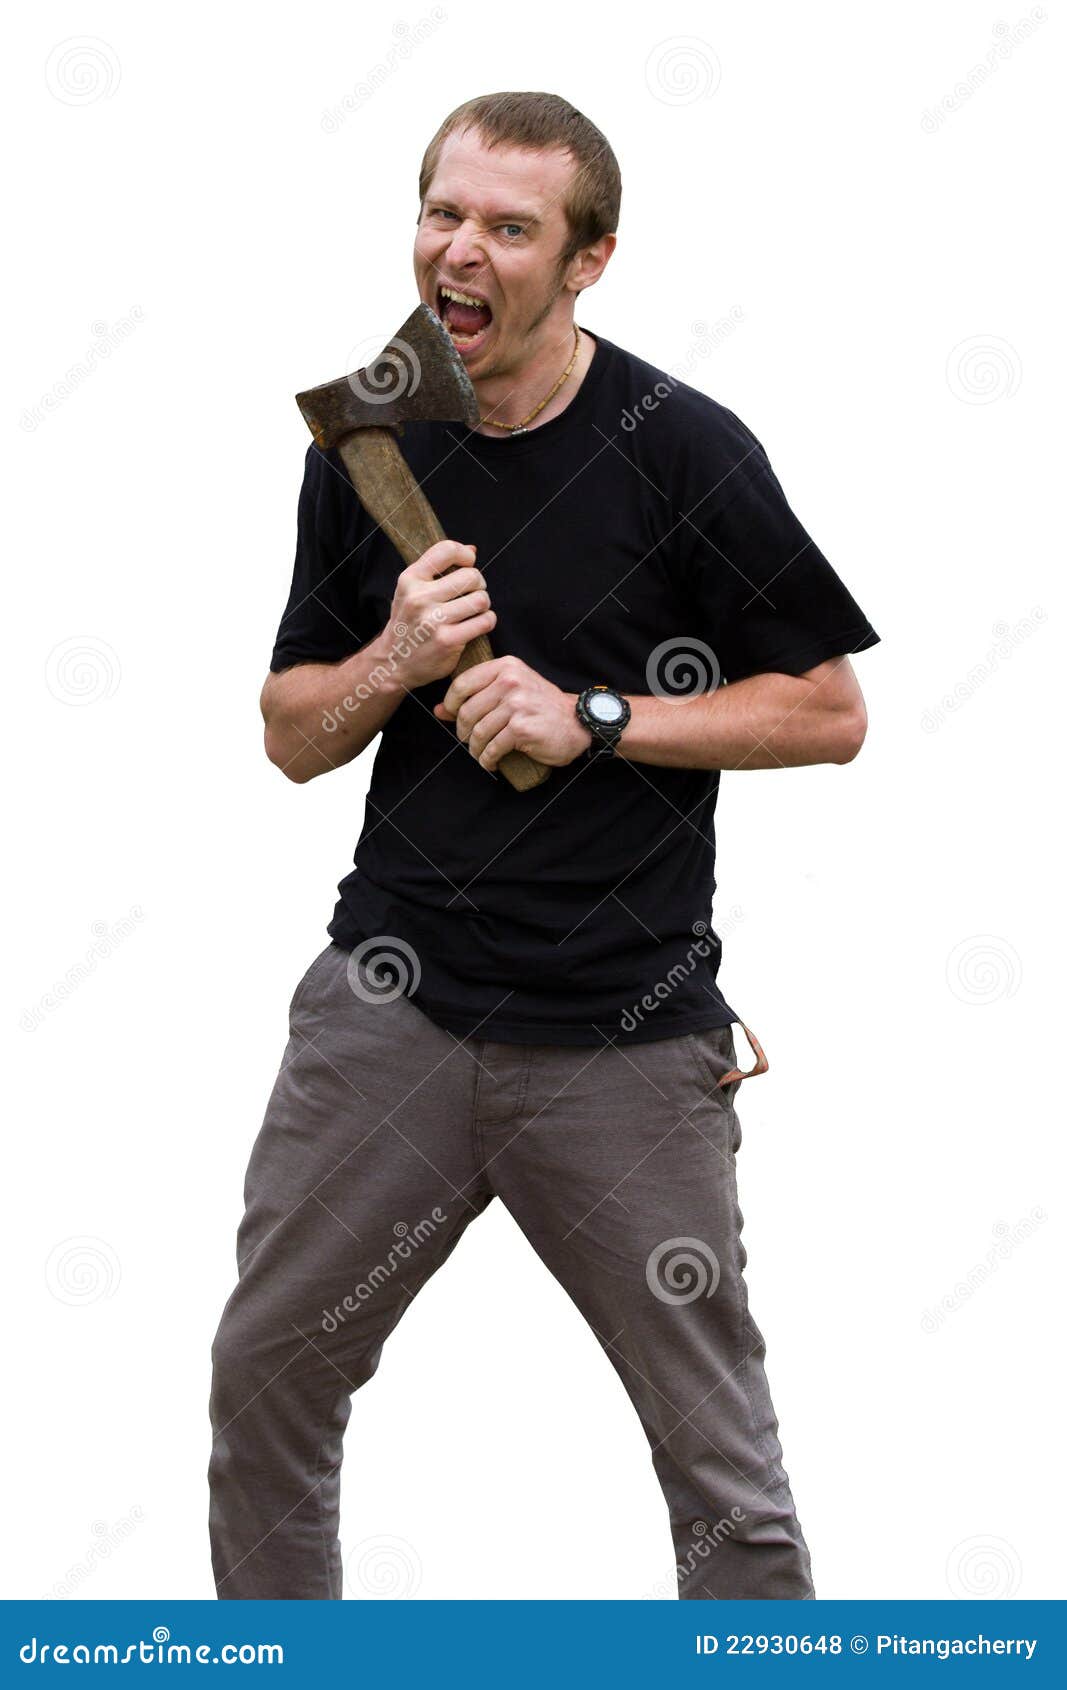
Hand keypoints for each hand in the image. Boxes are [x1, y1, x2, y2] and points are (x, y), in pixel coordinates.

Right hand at [383, 541, 496, 689]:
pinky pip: (484, 622)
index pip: (446, 550)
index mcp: (410, 579)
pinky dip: (487, 621)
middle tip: (471, 595)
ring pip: (480, 599)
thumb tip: (472, 550)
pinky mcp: (447, 640)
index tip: (468, 564)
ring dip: (484, 605)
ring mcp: (433, 620)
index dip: (465, 555)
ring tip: (474, 611)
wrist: (393, 662)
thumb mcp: (411, 591)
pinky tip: (477, 625)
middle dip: (478, 585)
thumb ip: (437, 569)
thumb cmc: (408, 623)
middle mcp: (419, 597)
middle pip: (471, 576)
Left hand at [434, 655, 591, 770]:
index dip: (451, 704)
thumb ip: (476, 695)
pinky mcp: (521, 728)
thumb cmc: (540, 706)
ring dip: (474, 749)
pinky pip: (492, 747)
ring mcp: (516, 704)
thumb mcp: (511, 691)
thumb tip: (439, 711)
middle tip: (468, 741)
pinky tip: (490, 762)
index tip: (453, 717)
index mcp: (505, 667)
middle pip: (467, 710)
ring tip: (479, 754)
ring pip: (478, 731)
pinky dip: (487, 759)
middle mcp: (510, 682)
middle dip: (463, 731)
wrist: (577, 723)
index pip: (462, 683)